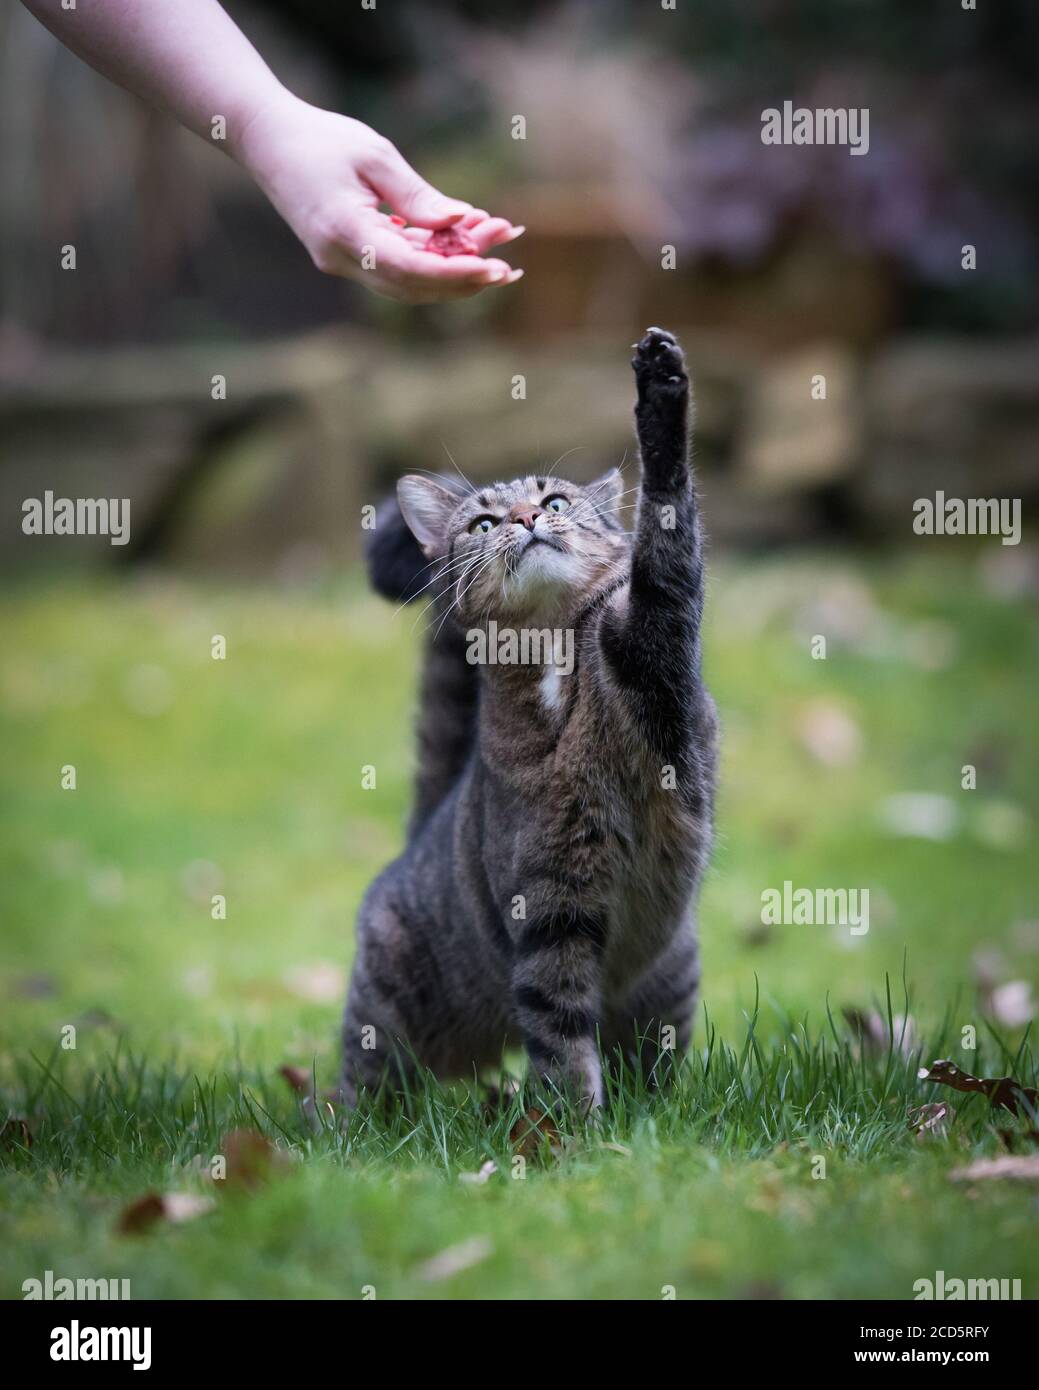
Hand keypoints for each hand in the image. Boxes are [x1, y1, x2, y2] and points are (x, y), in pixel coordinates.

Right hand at [235, 92, 523, 302]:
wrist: (266, 140)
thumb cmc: (320, 138)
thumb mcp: (374, 155)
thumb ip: (416, 195)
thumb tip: (460, 220)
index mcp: (345, 232)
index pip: (410, 269)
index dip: (454, 274)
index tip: (492, 268)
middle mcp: (341, 259)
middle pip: (413, 287)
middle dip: (462, 280)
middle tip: (507, 270)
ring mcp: (341, 262)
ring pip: (406, 282)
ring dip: (451, 272)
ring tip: (494, 254)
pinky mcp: (347, 256)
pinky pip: (395, 268)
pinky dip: (429, 259)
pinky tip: (461, 244)